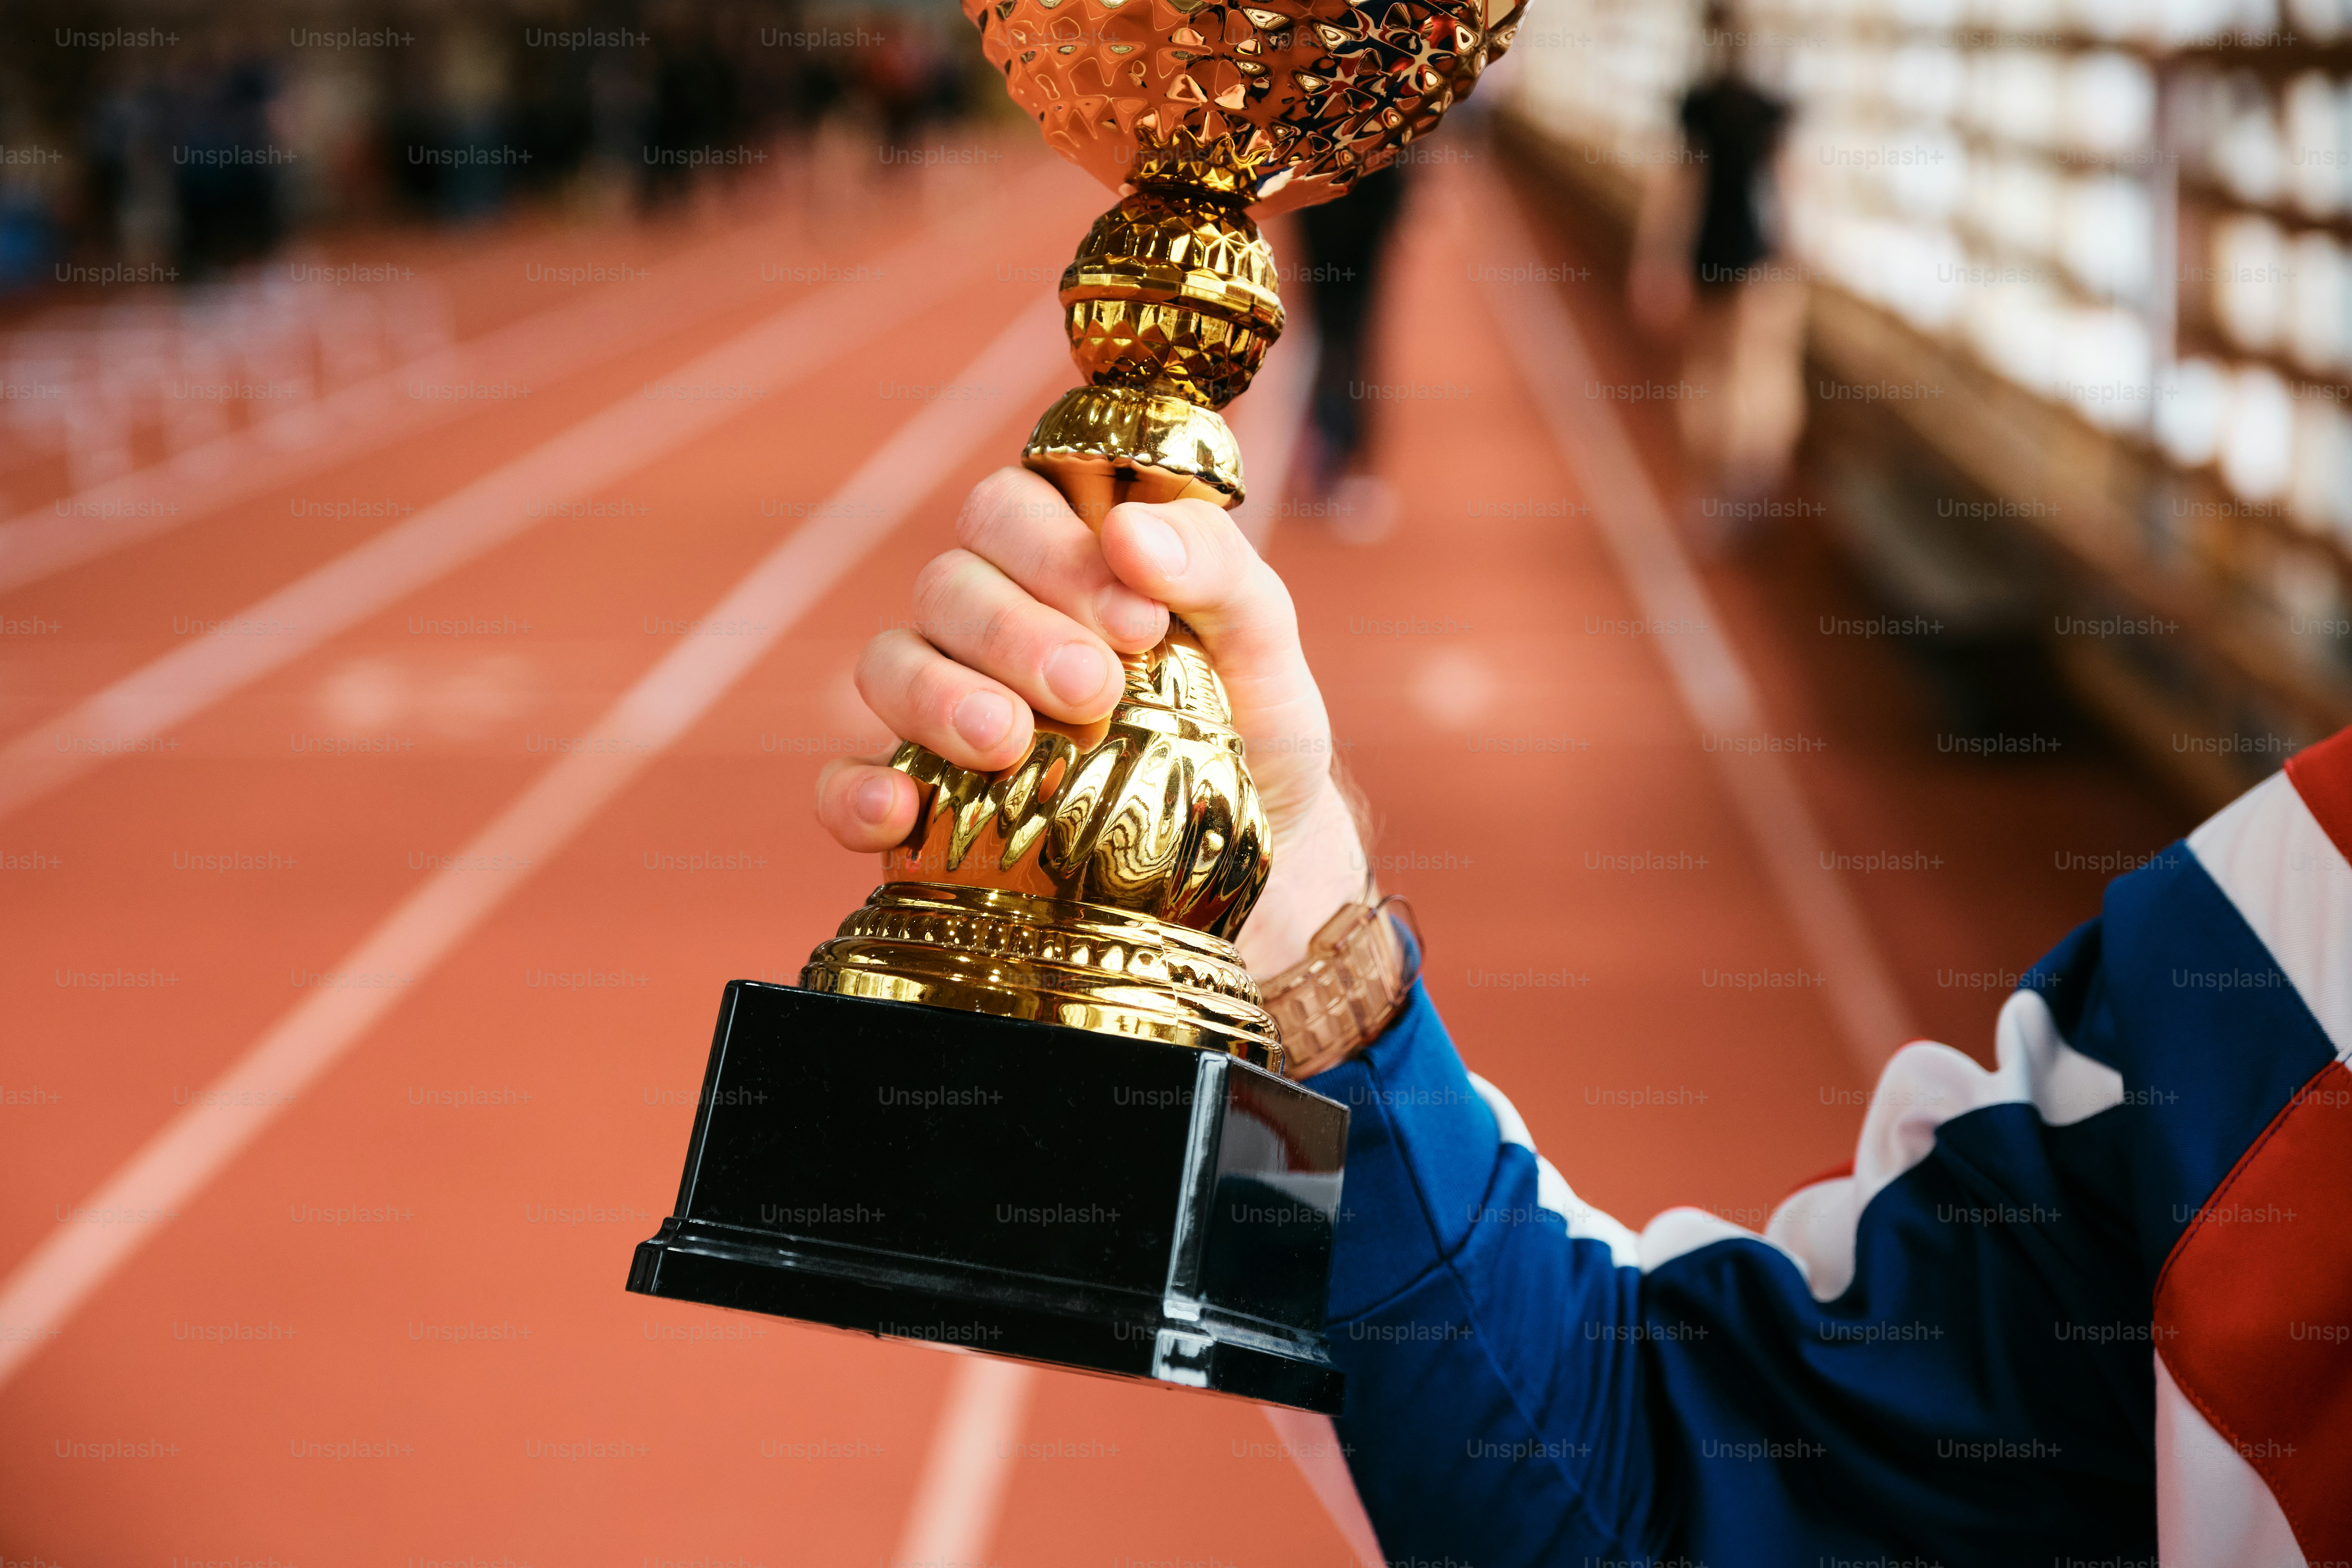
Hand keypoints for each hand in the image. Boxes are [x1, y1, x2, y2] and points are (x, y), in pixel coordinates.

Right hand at [814, 466, 1366, 974]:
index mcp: (1057, 557)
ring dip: (937, 697)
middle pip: (947, 585)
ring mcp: (941, 708)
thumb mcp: (1263, 637)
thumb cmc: (1254, 723)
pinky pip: (845, 783)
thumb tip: (1131, 532)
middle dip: (1011, 631)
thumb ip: (1215, 568)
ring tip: (1007, 742)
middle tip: (1091, 690)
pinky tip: (896, 811)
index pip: (1008, 510)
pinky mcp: (920, 802)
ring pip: (888, 665)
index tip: (1136, 622)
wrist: (1266, 856)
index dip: (1054, 552)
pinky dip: (856, 793)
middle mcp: (985, 620)